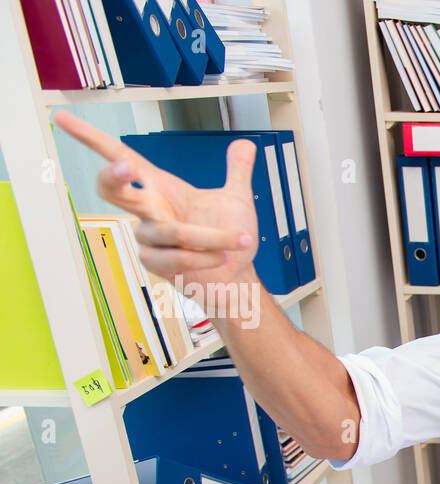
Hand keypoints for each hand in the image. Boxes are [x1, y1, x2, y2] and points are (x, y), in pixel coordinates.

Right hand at [53, 111, 259, 308]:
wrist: (237, 278)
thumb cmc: (230, 240)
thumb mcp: (237, 200)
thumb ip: (237, 171)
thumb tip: (246, 144)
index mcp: (159, 188)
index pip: (118, 157)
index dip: (90, 138)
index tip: (61, 118)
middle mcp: (147, 210)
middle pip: (111, 188)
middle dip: (114, 176)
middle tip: (126, 168)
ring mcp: (147, 238)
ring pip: (171, 230)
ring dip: (212, 236)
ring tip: (238, 240)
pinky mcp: (154, 263)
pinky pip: (179, 255)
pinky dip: (208, 254)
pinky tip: (222, 257)